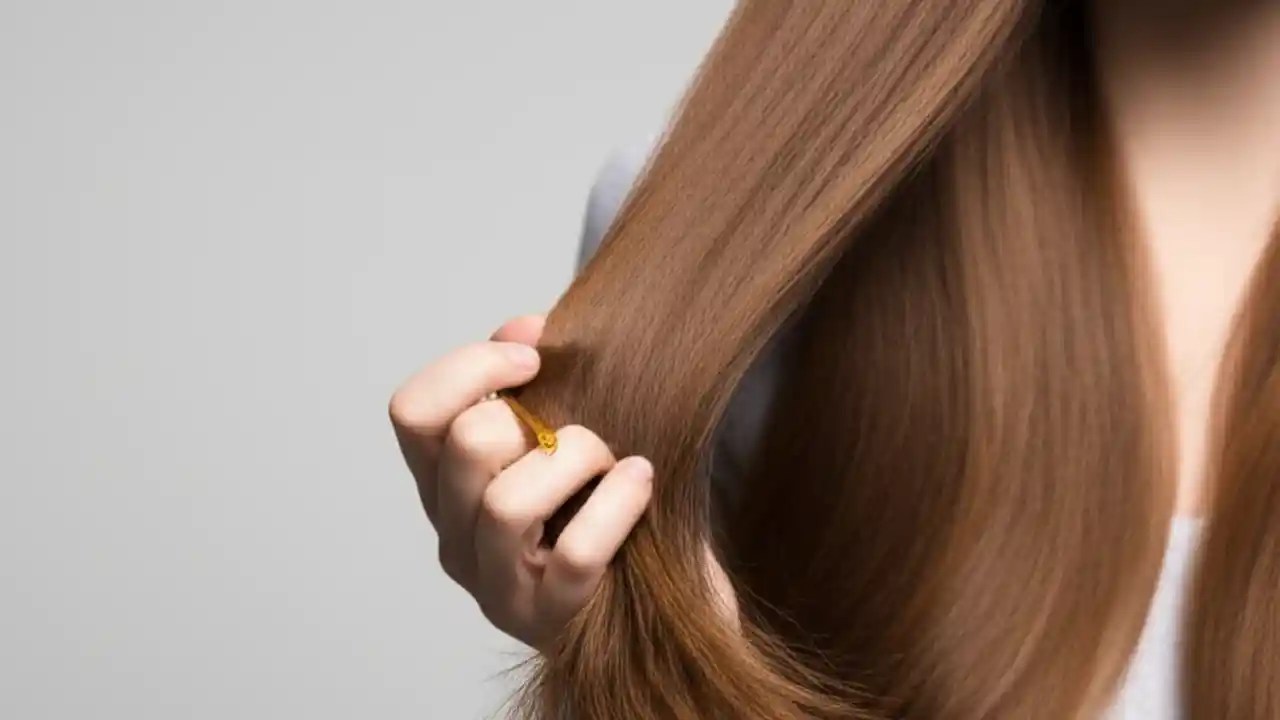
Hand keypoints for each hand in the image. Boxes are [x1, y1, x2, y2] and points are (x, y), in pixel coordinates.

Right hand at [388, 315, 659, 648]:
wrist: (657, 615)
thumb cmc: (605, 517)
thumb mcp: (561, 442)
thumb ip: (534, 385)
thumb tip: (526, 326)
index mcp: (446, 486)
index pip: (412, 413)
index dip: (470, 369)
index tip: (533, 358)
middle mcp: (456, 538)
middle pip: (464, 446)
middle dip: (535, 418)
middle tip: (582, 432)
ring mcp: (496, 587)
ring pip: (506, 504)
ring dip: (577, 460)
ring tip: (613, 462)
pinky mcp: (549, 621)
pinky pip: (573, 554)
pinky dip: (615, 505)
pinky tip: (640, 481)